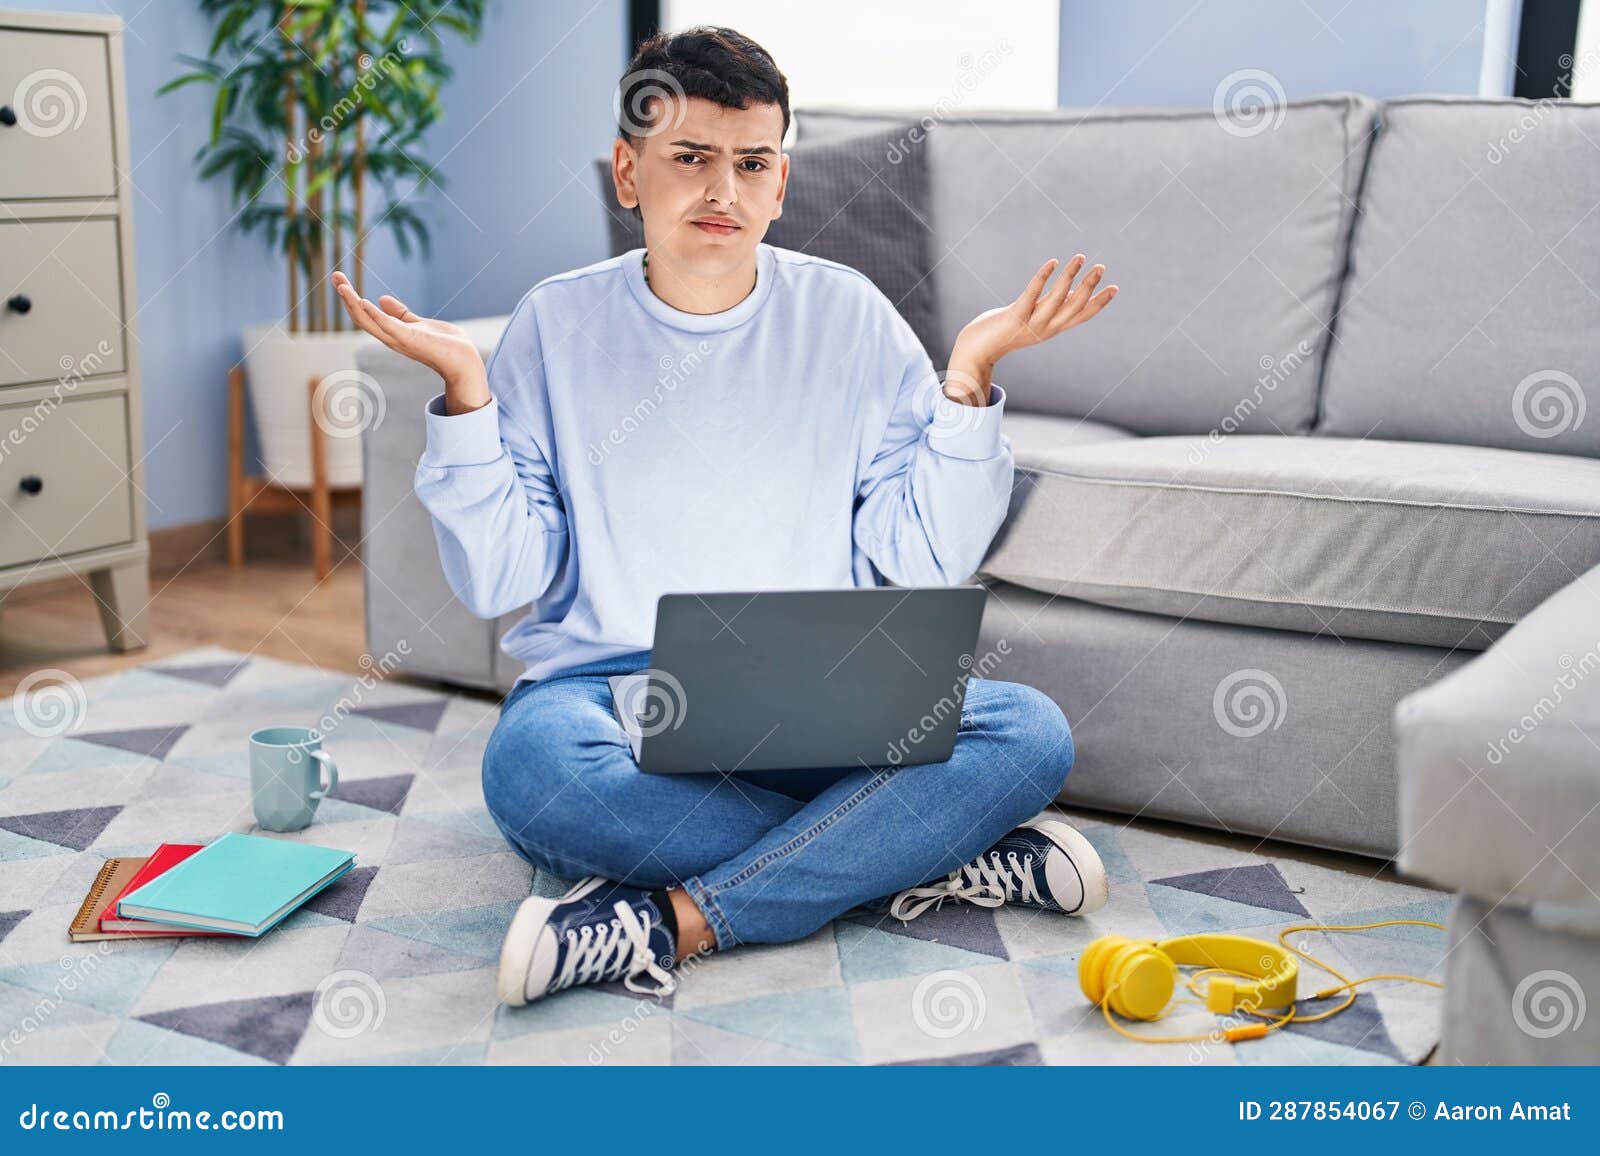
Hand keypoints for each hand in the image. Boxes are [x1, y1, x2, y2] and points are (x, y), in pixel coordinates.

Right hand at [332, 270, 489, 414]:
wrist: (464, 360)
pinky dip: (375, 315)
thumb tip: (382, 299)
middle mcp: (391, 338)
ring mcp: (399, 340)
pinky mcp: (410, 340)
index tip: (340, 280)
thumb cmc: (445, 344)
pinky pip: (388, 327)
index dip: (351, 298)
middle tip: (335, 276)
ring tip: (342, 287)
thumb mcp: (419, 324)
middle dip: (347, 297)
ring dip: (354, 304)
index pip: (365, 314)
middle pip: (361, 317)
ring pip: (369, 322)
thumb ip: (401, 313)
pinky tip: (364, 301)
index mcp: (392, 333)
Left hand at [950, 255, 1117, 380]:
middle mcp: (1045, 329)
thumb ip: (1050, 308)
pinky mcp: (1014, 317)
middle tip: (1101, 267)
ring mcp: (1031, 324)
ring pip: (1056, 299)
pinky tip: (1053, 262)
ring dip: (1070, 276)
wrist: (977, 350)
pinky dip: (1043, 277)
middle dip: (1089, 286)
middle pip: (1073, 306)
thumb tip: (1068, 291)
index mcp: (1052, 329)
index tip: (1115, 288)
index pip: (1081, 316)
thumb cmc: (1005, 331)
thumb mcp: (1033, 319)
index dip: (1099, 303)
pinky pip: (1032, 295)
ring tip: (1080, 257)